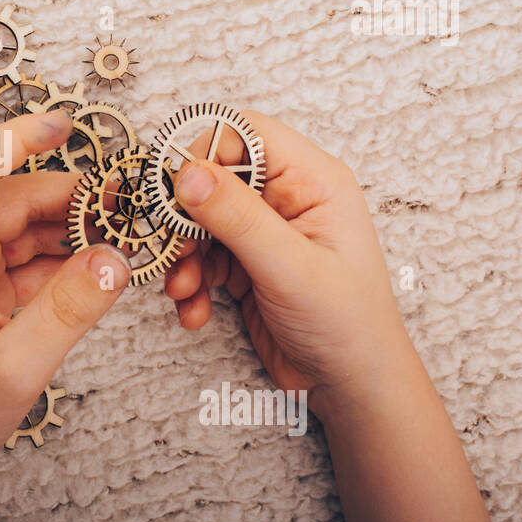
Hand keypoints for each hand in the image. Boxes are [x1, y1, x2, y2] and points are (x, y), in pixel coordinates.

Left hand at [0, 109, 130, 479]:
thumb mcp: (19, 366)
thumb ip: (70, 308)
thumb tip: (115, 256)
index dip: (18, 136)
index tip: (64, 124)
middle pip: (9, 198)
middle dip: (67, 197)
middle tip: (124, 206)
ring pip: (17, 229)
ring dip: (65, 229)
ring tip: (119, 234)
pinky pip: (18, 261)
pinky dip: (55, 261)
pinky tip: (92, 268)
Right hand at [162, 110, 414, 419]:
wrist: (352, 388)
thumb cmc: (346, 324)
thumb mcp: (289, 266)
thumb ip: (237, 217)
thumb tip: (187, 172)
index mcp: (311, 181)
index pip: (245, 134)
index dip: (202, 151)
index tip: (171, 188)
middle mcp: (286, 199)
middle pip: (213, 178)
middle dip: (183, 216)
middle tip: (169, 247)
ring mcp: (264, 233)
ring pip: (199, 221)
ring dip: (182, 256)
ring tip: (182, 289)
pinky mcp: (246, 264)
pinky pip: (201, 258)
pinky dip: (189, 283)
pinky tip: (195, 310)